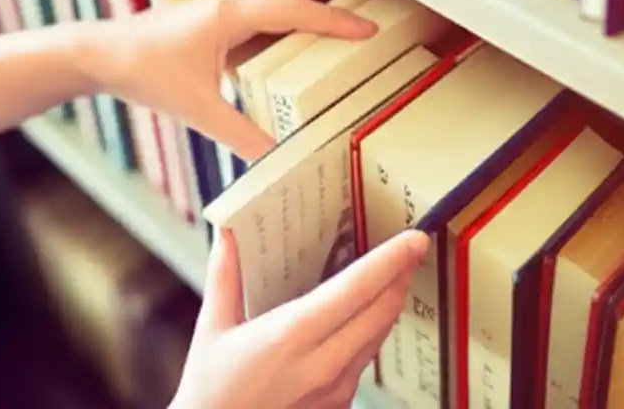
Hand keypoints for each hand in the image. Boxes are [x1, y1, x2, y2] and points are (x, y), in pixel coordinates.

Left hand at [82, 0, 377, 161]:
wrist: (101, 54)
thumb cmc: (143, 70)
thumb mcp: (198, 109)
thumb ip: (241, 136)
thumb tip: (278, 159)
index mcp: (231, 15)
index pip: (297, 11)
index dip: (336, 21)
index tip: (369, 31)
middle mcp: (229, 3)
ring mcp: (219, 8)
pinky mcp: (211, 20)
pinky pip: (259, 9)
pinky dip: (285, 10)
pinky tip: (292, 30)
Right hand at [171, 228, 429, 408]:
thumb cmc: (210, 394)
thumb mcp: (212, 331)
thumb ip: (224, 276)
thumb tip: (226, 232)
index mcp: (291, 337)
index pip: (356, 289)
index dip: (390, 260)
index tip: (413, 239)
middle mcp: (322, 364)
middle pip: (381, 311)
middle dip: (401, 275)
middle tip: (412, 247)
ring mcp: (336, 388)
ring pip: (379, 335)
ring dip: (390, 302)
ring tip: (395, 274)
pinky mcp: (339, 404)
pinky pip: (366, 358)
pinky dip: (372, 330)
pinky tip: (364, 317)